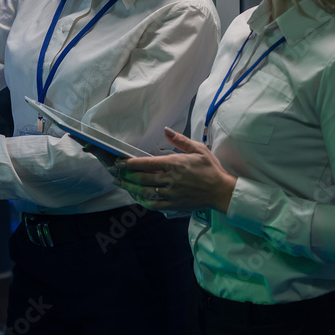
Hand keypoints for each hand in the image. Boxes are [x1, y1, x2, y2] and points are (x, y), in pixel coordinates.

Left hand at [114, 127, 236, 212]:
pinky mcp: (173, 205)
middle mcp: (170, 179)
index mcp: (175, 164)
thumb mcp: (198, 149)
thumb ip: (180, 140)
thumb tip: (166, 130)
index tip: (118, 162)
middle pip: (142, 178)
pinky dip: (141, 200)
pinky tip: (134, 196)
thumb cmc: (210, 168)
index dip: (130, 164)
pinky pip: (153, 204)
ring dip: (130, 187)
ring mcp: (171, 194)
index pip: (147, 163)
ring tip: (119, 183)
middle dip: (125, 175)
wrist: (221, 191)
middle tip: (113, 172)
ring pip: (144, 192)